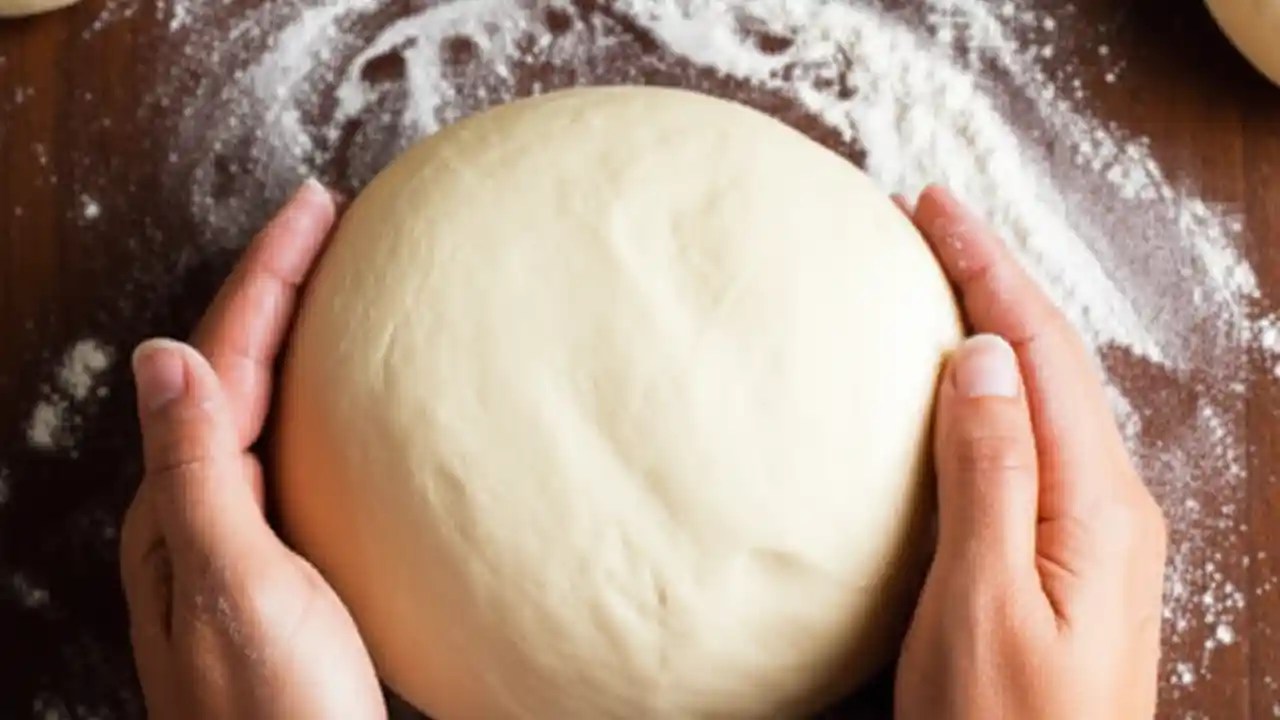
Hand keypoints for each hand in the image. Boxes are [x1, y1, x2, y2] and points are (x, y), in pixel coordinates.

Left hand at [119, 180, 384, 719]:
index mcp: (184, 510)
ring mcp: (242, 539)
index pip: (223, 363)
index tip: (315, 208)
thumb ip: (196, 476)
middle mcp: (201, 514)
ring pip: (262, 404)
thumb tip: (161, 356)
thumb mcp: (237, 590)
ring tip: (334, 279)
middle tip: (328, 220)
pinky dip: (317, 396)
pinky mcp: (286, 563)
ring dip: (294, 332)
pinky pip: (291, 448)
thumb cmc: (280, 714)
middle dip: (278, 286)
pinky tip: (347, 395)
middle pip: (235, 369)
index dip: (267, 278)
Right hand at [893, 187, 1167, 718]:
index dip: (985, 268)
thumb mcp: (984, 604)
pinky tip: (963, 382)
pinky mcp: (1070, 556)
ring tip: (942, 277)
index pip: (1038, 350)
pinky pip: (1035, 438)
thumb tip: (982, 357)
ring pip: (1045, 394)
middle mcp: (1109, 504)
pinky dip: (996, 385)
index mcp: (1095, 504)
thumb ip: (990, 475)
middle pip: (1051, 359)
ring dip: (995, 324)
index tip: (931, 206)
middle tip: (928, 221)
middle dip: (992, 278)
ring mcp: (1095, 532)